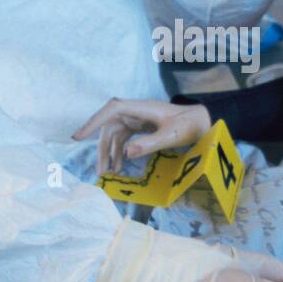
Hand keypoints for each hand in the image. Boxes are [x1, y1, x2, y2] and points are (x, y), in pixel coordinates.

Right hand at [73, 99, 212, 174]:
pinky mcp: (140, 126)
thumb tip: (126, 153)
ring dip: (110, 153)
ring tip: (107, 173)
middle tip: (99, 171)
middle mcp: (136, 111)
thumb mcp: (171, 136)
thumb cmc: (189, 125)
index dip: (94, 122)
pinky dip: (119, 152)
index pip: (112, 110)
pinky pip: (124, 138)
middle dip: (102, 149)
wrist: (202, 122)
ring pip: (115, 134)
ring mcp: (137, 118)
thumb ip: (150, 143)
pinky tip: (119, 167)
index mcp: (142, 108)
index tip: (79, 136)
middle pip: (110, 126)